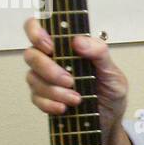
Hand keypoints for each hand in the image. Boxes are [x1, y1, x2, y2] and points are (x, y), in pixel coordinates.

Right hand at [22, 16, 128, 144]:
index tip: (50, 47)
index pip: (38, 27)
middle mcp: (51, 59)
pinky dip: (50, 104)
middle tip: (70, 80)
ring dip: (55, 91)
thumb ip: (98, 52)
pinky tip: (64, 107)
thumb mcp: (112, 70)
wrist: (110, 117)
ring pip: (33, 78)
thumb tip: (78, 41)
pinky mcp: (43, 98)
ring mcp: (44, 79)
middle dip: (48, 69)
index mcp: (65, 46)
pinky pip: (36, 98)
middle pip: (31, 55)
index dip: (36, 32)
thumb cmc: (110, 89)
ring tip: (77, 98)